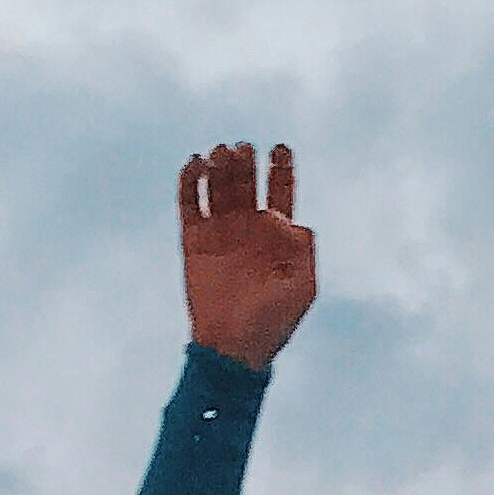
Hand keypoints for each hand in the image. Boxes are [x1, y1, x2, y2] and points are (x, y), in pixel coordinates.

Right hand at [179, 140, 316, 370]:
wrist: (232, 347)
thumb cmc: (274, 322)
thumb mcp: (303, 288)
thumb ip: (305, 252)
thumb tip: (298, 222)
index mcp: (277, 234)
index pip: (280, 189)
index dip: (281, 166)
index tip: (279, 148)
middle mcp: (248, 226)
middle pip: (246, 180)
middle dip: (245, 161)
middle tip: (243, 150)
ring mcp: (220, 231)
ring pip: (218, 184)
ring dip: (219, 165)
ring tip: (221, 155)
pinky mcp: (193, 240)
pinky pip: (188, 202)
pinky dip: (189, 180)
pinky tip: (195, 163)